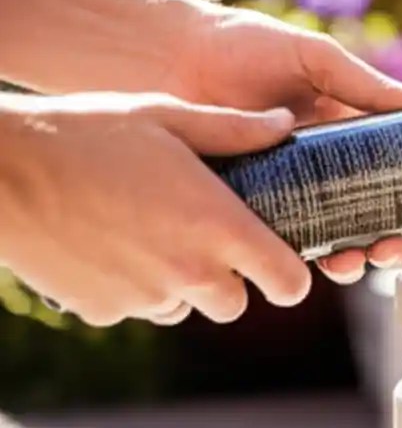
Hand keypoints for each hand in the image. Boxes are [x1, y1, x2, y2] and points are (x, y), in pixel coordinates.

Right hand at [0, 92, 311, 325]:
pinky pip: (135, 307)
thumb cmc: (86, 131)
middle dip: (229, 279)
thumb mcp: (166, 117)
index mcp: (218, 227)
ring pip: (184, 307)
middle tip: (203, 236)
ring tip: (149, 231)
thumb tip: (284, 124)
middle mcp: (189, 272)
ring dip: (179, 283)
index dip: (288, 275)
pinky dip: (132, 287)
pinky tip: (109, 243)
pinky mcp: (102, 311)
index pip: (290, 284)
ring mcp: (144, 297)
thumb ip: (235, 129)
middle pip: (236, 304)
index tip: (277, 259)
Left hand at [168, 7, 401, 282]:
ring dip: (359, 258)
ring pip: (337, 239)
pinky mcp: (249, 207)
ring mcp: (289, 192)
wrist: (170, 57)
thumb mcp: (315, 60)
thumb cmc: (243, 47)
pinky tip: (320, 259)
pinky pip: (285, 242)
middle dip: (398, 243)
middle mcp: (325, 170)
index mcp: (350, 136)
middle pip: (377, 220)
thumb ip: (367, 85)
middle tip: (400, 247)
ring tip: (361, 257)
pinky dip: (307, 257)